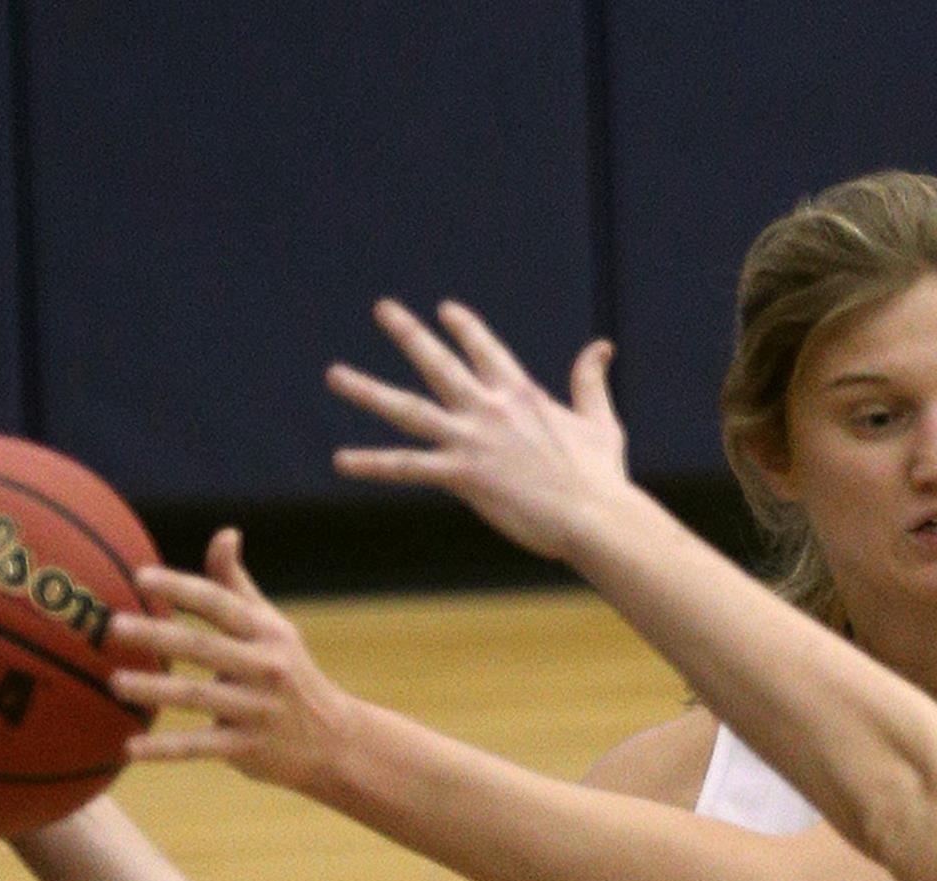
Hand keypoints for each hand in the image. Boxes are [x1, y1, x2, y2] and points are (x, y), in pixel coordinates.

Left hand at [107, 528, 362, 796]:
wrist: (335, 741)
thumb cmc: (289, 673)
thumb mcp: (272, 628)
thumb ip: (237, 585)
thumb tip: (225, 533)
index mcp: (267, 633)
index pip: (219, 604)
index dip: (180, 589)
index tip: (139, 577)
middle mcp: (266, 667)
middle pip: (204, 647)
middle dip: (158, 635)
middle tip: (113, 627)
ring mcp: (258, 709)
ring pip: (198, 696)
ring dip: (154, 690)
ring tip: (114, 682)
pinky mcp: (248, 748)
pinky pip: (201, 747)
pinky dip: (165, 749)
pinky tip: (129, 749)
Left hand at [327, 300, 629, 561]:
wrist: (594, 515)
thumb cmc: (602, 476)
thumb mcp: (600, 421)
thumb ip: (591, 382)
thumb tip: (602, 346)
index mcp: (521, 393)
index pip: (486, 349)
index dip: (464, 328)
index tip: (444, 310)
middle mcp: (490, 408)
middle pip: (438, 362)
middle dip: (409, 333)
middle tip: (384, 308)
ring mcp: (472, 440)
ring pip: (408, 408)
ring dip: (368, 391)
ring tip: (334, 375)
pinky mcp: (462, 475)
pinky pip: (407, 467)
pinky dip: (373, 464)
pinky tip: (341, 460)